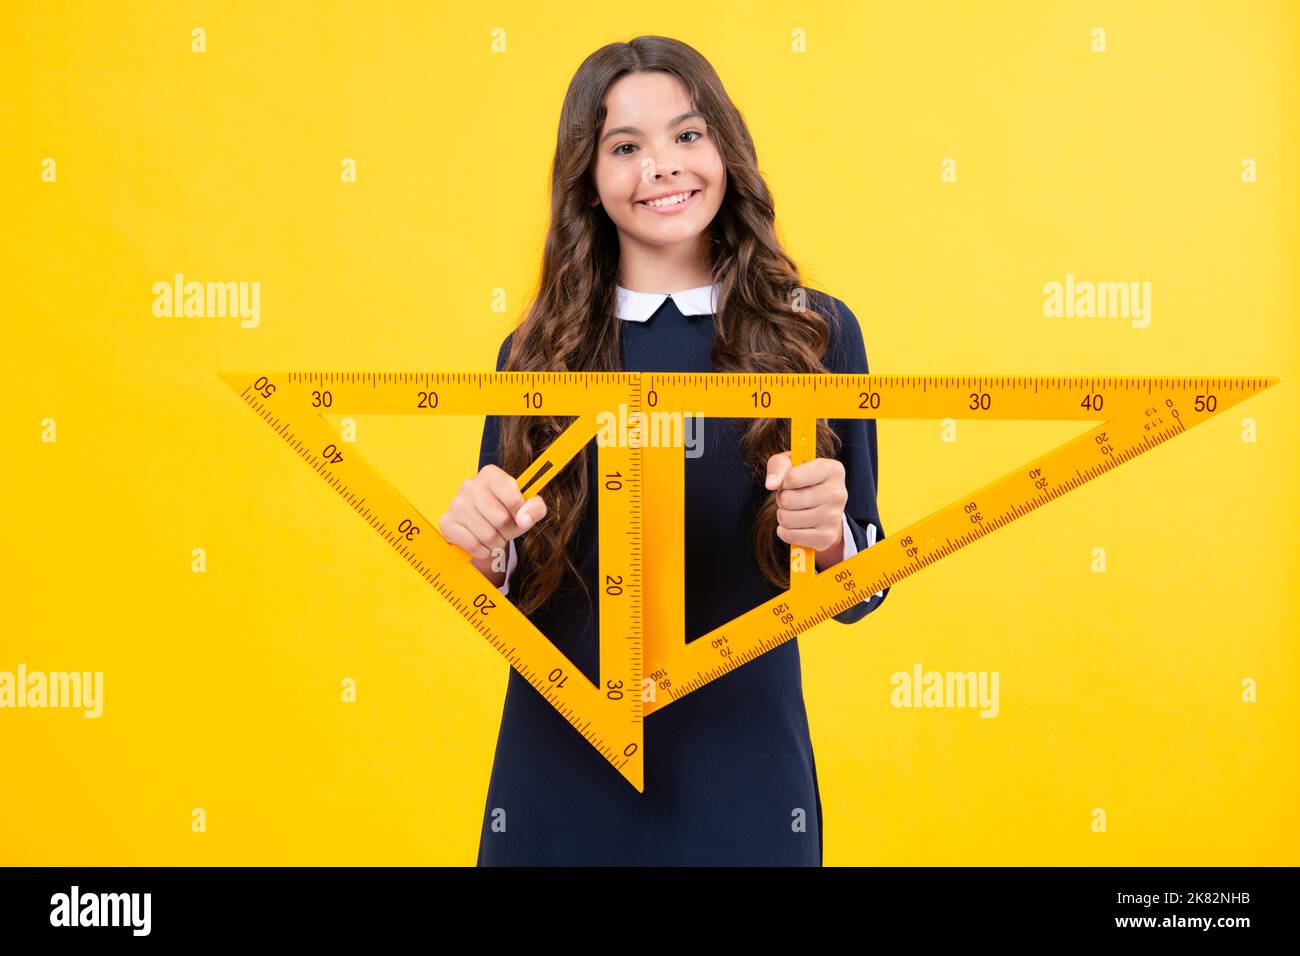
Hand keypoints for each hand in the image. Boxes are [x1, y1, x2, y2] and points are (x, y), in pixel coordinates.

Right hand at [437, 464, 547, 581]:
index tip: (520, 516)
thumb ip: (535, 508)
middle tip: (506, 529)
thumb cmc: (506, 511)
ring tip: (494, 535)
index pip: (513, 498)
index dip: (521, 514)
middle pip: (501, 519)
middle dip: (509, 531)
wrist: (481, 523)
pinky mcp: (446, 522)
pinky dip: (483, 550)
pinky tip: (482, 543)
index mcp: (491, 474)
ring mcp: (456, 503)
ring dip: (496, 542)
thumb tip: (524, 519)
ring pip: (487, 535)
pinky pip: (472, 545)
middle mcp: (470, 485)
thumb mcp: (527, 506)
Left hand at [765, 451, 846, 570]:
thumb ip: (778, 465)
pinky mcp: (827, 537)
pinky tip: (794, 525)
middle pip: (787, 499)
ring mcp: (833, 517)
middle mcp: (837, 493)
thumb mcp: (790, 463)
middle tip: (790, 497)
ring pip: (787, 519)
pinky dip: (785, 531)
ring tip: (793, 510)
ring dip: (783, 515)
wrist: (825, 507)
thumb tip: (771, 484)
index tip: (788, 482)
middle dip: (782, 499)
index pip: (792, 478)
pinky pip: (791, 536)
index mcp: (832, 470)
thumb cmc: (804, 480)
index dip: (783, 481)